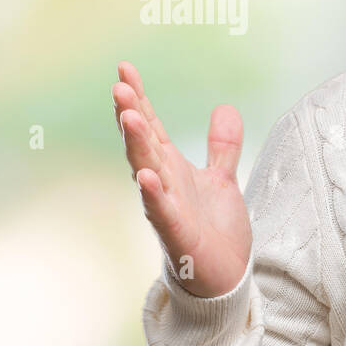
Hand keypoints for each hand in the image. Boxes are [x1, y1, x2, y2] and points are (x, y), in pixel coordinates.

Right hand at [114, 61, 251, 297]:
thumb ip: (222, 147)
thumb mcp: (222, 179)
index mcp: (172, 168)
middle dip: (131, 114)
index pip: (152, 126)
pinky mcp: (176, 233)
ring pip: (146, 171)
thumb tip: (225, 108)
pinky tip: (146, 176)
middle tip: (119, 85)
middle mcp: (163, 183)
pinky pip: (160, 211)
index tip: (125, 68)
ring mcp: (166, 207)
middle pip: (143, 143)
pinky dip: (153, 194)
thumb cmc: (215, 230)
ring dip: (137, 145)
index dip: (139, 98)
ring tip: (130, 117)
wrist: (224, 276)